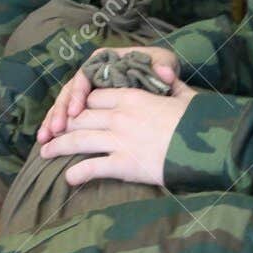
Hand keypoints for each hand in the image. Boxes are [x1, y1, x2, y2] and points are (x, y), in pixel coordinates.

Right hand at [37, 48, 181, 145]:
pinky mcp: (89, 105)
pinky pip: (70, 115)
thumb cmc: (159, 66)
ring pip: (65, 104)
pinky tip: (49, 141)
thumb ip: (162, 66)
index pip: (85, 75)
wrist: (162, 76)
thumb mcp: (163, 61)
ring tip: (45, 139)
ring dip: (54, 121)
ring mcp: (89, 89)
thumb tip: (164, 74)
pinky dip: (59, 127)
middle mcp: (93, 72)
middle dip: (60, 111)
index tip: (75, 112)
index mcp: (106, 60)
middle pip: (70, 91)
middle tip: (55, 130)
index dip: (78, 94)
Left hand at [39, 80, 194, 186]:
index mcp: (132, 97)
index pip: (95, 96)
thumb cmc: (199, 121)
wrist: (208, 145)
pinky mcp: (124, 164)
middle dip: (62, 125)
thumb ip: (170, 83)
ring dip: (58, 147)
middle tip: (49, 134)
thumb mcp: (185, 95)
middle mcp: (120, 116)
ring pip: (78, 140)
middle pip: (80, 117)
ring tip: (45, 153)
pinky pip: (92, 167)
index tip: (72, 112)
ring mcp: (119, 140)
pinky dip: (77, 173)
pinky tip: (68, 179)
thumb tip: (164, 72)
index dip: (80, 104)